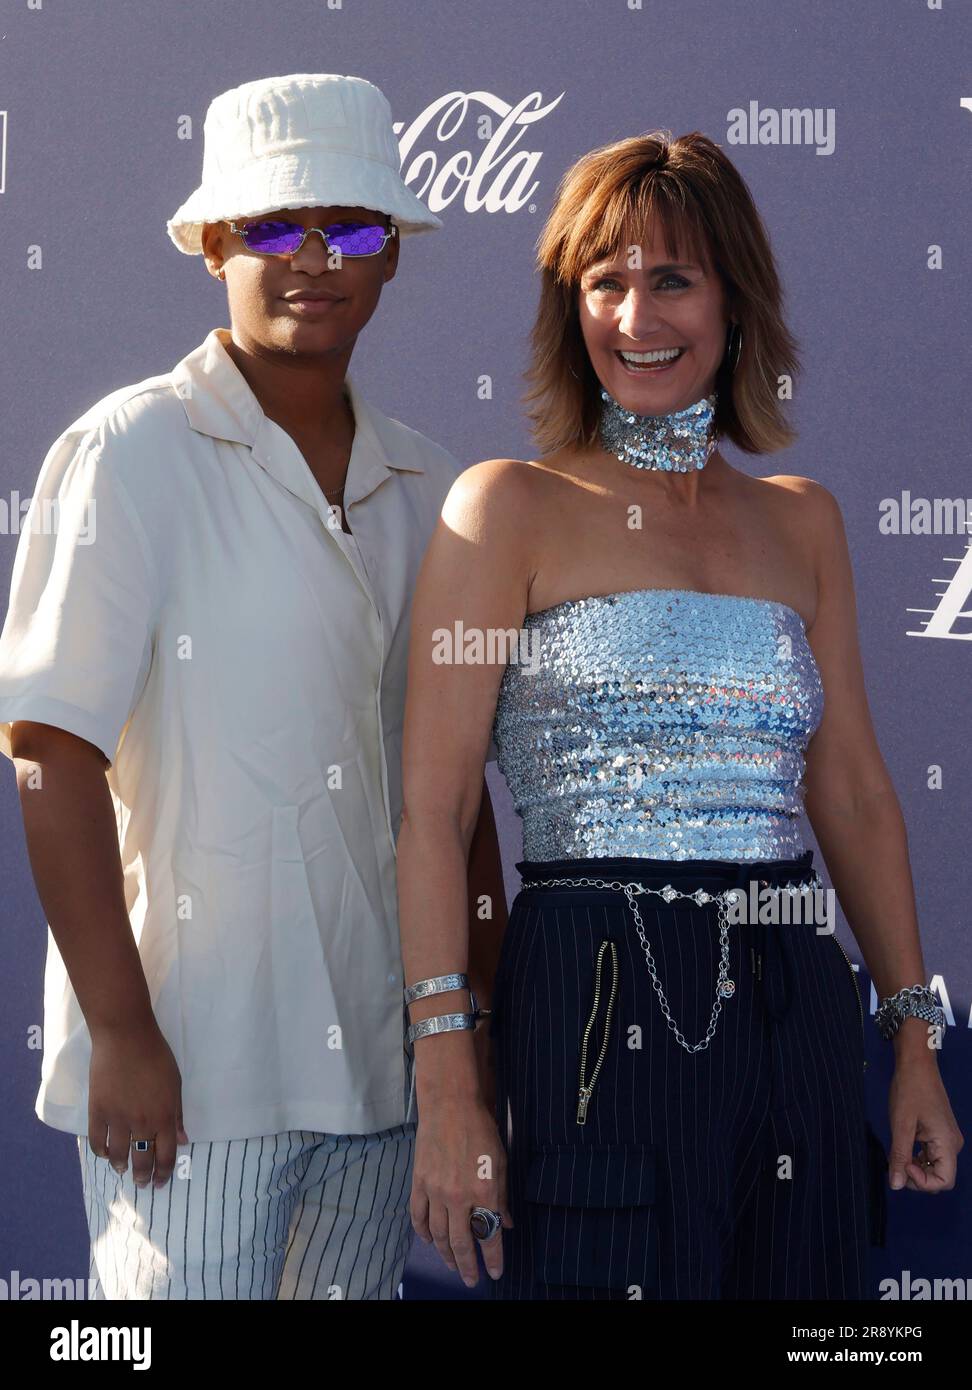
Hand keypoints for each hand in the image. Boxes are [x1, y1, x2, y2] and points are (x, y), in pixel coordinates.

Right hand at [87, 1016, 188, 1188]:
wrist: (126, 1038)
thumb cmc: (156, 1057)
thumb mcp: (175, 1084)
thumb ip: (177, 1114)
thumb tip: (182, 1140)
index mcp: (164, 1116)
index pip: (165, 1155)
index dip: (163, 1172)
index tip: (160, 1183)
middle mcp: (142, 1122)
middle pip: (142, 1159)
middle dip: (143, 1176)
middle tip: (142, 1183)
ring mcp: (118, 1118)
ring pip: (119, 1155)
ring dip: (121, 1166)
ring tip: (122, 1171)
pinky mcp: (98, 1111)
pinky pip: (97, 1140)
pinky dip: (101, 1151)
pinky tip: (106, 1154)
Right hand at [409, 1094, 511, 1287]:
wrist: (451, 1106)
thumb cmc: (482, 1131)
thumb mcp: (501, 1163)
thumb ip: (502, 1197)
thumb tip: (507, 1223)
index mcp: (484, 1192)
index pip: (489, 1236)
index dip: (492, 1259)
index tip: (495, 1273)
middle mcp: (458, 1197)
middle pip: (460, 1243)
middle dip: (467, 1266)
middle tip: (471, 1280)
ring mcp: (435, 1191)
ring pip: (438, 1235)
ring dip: (445, 1254)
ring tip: (452, 1265)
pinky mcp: (419, 1183)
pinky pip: (418, 1216)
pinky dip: (423, 1232)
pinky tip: (429, 1241)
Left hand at [888, 1052, 963, 1190]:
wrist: (916, 1063)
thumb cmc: (909, 1090)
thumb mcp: (901, 1125)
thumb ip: (900, 1156)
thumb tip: (896, 1186)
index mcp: (948, 1143)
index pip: (944, 1181)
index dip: (922, 1182)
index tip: (903, 1166)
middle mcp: (952, 1144)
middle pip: (939, 1176)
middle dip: (917, 1177)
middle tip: (895, 1162)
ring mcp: (947, 1138)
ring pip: (934, 1167)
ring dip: (915, 1167)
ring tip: (897, 1153)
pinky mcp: (939, 1132)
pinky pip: (930, 1155)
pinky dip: (916, 1157)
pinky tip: (902, 1147)